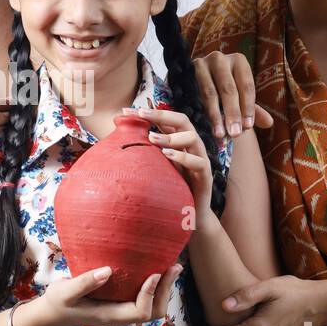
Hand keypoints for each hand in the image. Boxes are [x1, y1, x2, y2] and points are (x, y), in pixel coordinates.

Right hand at [24, 263, 181, 325]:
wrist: (53, 313)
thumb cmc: (58, 302)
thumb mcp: (65, 291)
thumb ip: (84, 282)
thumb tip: (108, 270)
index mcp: (111, 315)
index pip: (141, 311)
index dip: (150, 294)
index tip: (154, 273)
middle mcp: (121, 316)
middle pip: (154, 312)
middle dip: (166, 291)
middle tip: (174, 266)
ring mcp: (123, 311)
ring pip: (154, 307)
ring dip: (165, 289)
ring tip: (172, 266)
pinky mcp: (122, 303)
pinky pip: (147, 299)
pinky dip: (157, 287)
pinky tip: (158, 269)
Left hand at [125, 105, 214, 219]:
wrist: (190, 214)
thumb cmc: (171, 187)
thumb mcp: (156, 165)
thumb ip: (146, 149)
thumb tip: (121, 134)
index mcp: (179, 140)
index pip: (166, 119)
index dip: (147, 113)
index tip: (126, 111)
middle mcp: (191, 145)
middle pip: (182, 121)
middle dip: (161, 115)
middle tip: (142, 113)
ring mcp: (200, 158)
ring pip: (192, 137)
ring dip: (170, 136)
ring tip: (152, 137)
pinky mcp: (205, 175)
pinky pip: (198, 161)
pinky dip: (183, 156)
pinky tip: (167, 154)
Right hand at [193, 51, 271, 139]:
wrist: (195, 83)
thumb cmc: (222, 91)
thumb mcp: (240, 99)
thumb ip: (253, 110)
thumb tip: (269, 123)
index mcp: (238, 61)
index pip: (246, 86)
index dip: (247, 107)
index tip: (247, 127)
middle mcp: (219, 58)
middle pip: (228, 88)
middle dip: (233, 113)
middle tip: (235, 134)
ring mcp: (200, 64)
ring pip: (209, 92)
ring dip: (216, 116)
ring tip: (220, 134)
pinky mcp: (184, 73)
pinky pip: (193, 94)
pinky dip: (199, 110)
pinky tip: (203, 125)